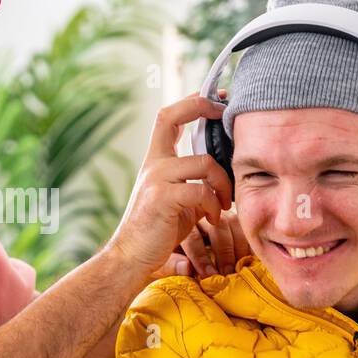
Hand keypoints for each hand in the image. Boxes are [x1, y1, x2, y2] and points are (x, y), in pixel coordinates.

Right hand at [105, 93, 232, 281]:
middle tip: (227, 114)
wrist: (131, 258)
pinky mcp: (163, 198)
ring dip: (223, 183)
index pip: (168, 117)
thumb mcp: (179, 201)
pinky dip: (214, 205)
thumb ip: (196, 183)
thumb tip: (223, 174)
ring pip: (203, 163)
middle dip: (203, 107)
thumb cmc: (158, 232)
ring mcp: (156, 179)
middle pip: (173, 117)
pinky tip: (213, 219)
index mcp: (155, 161)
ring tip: (224, 205)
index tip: (217, 99)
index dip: (192, 102)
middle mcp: (153, 164)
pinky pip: (201, 191)